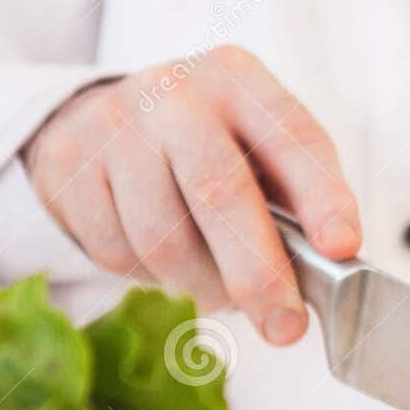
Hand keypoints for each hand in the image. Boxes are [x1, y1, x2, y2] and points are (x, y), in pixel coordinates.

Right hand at [23, 46, 360, 343]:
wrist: (110, 120)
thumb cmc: (212, 151)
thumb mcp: (263, 154)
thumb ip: (297, 202)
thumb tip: (328, 271)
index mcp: (241, 81)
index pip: (293, 137)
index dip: (321, 196)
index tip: (340, 247)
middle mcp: (176, 93)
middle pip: (220, 192)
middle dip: (259, 273)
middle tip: (285, 328)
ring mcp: (116, 126)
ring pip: (165, 239)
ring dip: (202, 286)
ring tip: (218, 287)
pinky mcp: (69, 165)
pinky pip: (118, 253)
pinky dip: (152, 279)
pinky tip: (165, 260)